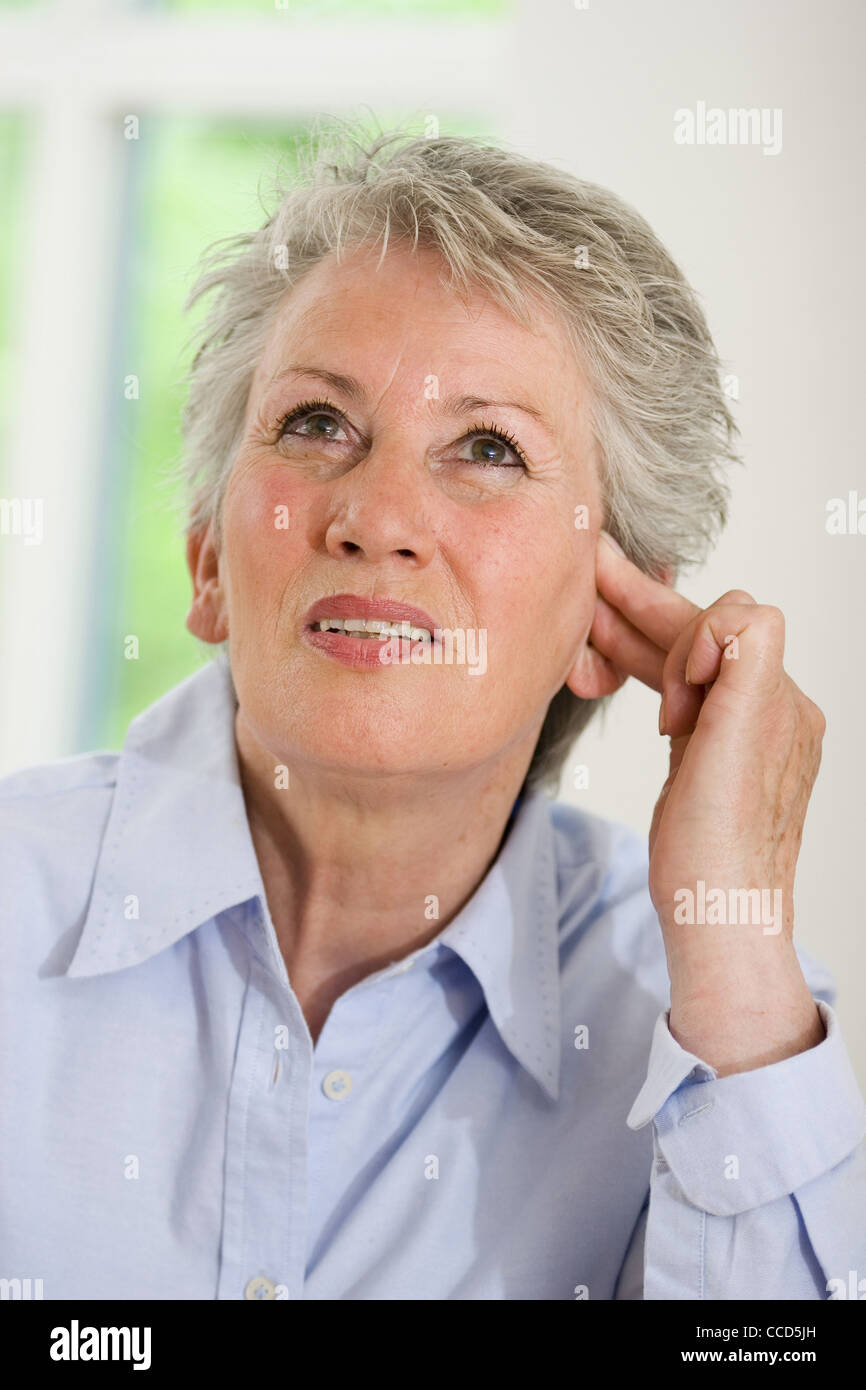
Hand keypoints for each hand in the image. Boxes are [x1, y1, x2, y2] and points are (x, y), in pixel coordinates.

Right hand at [589, 532, 826, 1073]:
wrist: (716, 923)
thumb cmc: (718, 856)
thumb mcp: (731, 750)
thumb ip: (744, 667)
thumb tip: (740, 612)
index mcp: (780, 703)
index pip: (736, 622)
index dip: (690, 638)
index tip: (669, 696)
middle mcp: (769, 711)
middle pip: (700, 637)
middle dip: (640, 605)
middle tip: (589, 569)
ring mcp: (743, 733)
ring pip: (683, 663)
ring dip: (634, 637)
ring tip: (583, 612)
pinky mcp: (716, 757)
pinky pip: (679, 696)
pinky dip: (643, 674)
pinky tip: (610, 666)